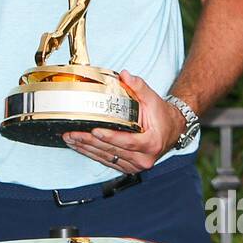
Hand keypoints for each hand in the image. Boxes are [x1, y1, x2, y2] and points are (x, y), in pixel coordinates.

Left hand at [62, 70, 187, 174]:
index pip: (127, 142)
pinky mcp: (128, 167)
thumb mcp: (153, 98)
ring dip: (86, 149)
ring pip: (106, 158)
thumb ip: (139, 86)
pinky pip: (107, 161)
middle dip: (89, 142)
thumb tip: (124, 75)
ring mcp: (135, 165)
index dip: (110, 137)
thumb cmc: (161, 116)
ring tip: (70, 138)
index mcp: (151, 143)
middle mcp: (143, 158)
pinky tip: (79, 146)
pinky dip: (91, 153)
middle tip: (72, 133)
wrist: (171, 130)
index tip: (94, 131)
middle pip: (112, 150)